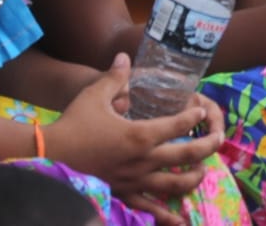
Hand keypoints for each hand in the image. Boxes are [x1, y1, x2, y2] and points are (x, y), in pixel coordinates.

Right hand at [44, 54, 222, 225]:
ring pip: (175, 184)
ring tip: (203, 172)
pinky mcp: (122, 195)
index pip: (179, 124)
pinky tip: (179, 221)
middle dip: (208, 146)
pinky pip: (148, 209)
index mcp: (140, 134)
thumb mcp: (94, 95)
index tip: (201, 110)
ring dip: (194, 178)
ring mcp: (134, 181)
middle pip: (187, 155)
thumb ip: (115, 77)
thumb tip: (124, 56)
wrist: (47, 156)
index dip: (194, 116)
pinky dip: (166, 216)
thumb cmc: (72, 124)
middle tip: (219, 139)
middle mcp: (142, 160)